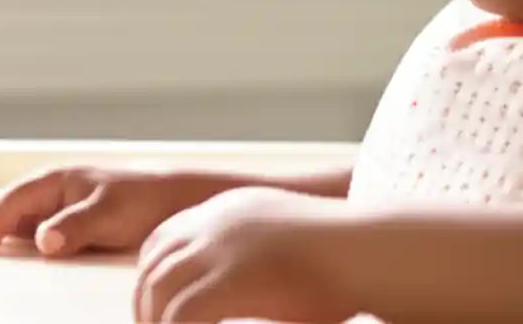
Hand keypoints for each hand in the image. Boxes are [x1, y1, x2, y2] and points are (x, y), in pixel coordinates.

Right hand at [0, 167, 228, 257]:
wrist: (174, 200)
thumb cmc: (143, 201)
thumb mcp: (110, 213)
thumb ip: (76, 226)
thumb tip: (43, 241)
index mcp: (56, 181)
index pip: (12, 202)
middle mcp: (51, 190)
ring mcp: (56, 206)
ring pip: (10, 217)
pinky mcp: (66, 222)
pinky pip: (27, 230)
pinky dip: (6, 238)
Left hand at [133, 187, 355, 322]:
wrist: (376, 253)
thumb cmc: (350, 260)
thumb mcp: (289, 246)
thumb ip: (256, 261)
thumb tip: (246, 288)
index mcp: (231, 210)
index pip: (164, 239)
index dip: (152, 277)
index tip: (154, 310)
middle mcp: (218, 221)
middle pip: (154, 265)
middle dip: (146, 306)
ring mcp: (221, 247)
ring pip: (159, 293)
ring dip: (156, 323)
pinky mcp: (230, 278)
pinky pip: (182, 317)